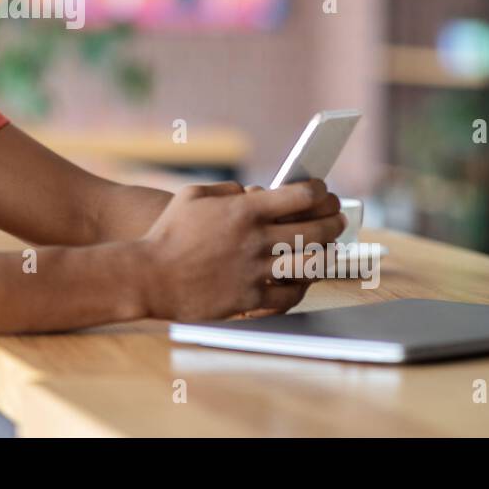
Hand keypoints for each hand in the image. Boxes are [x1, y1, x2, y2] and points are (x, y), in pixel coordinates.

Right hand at [138, 179, 343, 321]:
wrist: (149, 277)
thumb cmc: (167, 233)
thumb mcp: (193, 195)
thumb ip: (228, 189)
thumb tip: (255, 192)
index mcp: (243, 211)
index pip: (300, 195)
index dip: (319, 191)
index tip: (323, 191)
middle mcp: (255, 240)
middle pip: (315, 230)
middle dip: (334, 221)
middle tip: (339, 218)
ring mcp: (255, 272)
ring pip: (311, 264)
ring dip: (327, 254)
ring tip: (330, 248)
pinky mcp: (250, 298)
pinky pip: (291, 295)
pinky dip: (304, 285)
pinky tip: (305, 278)